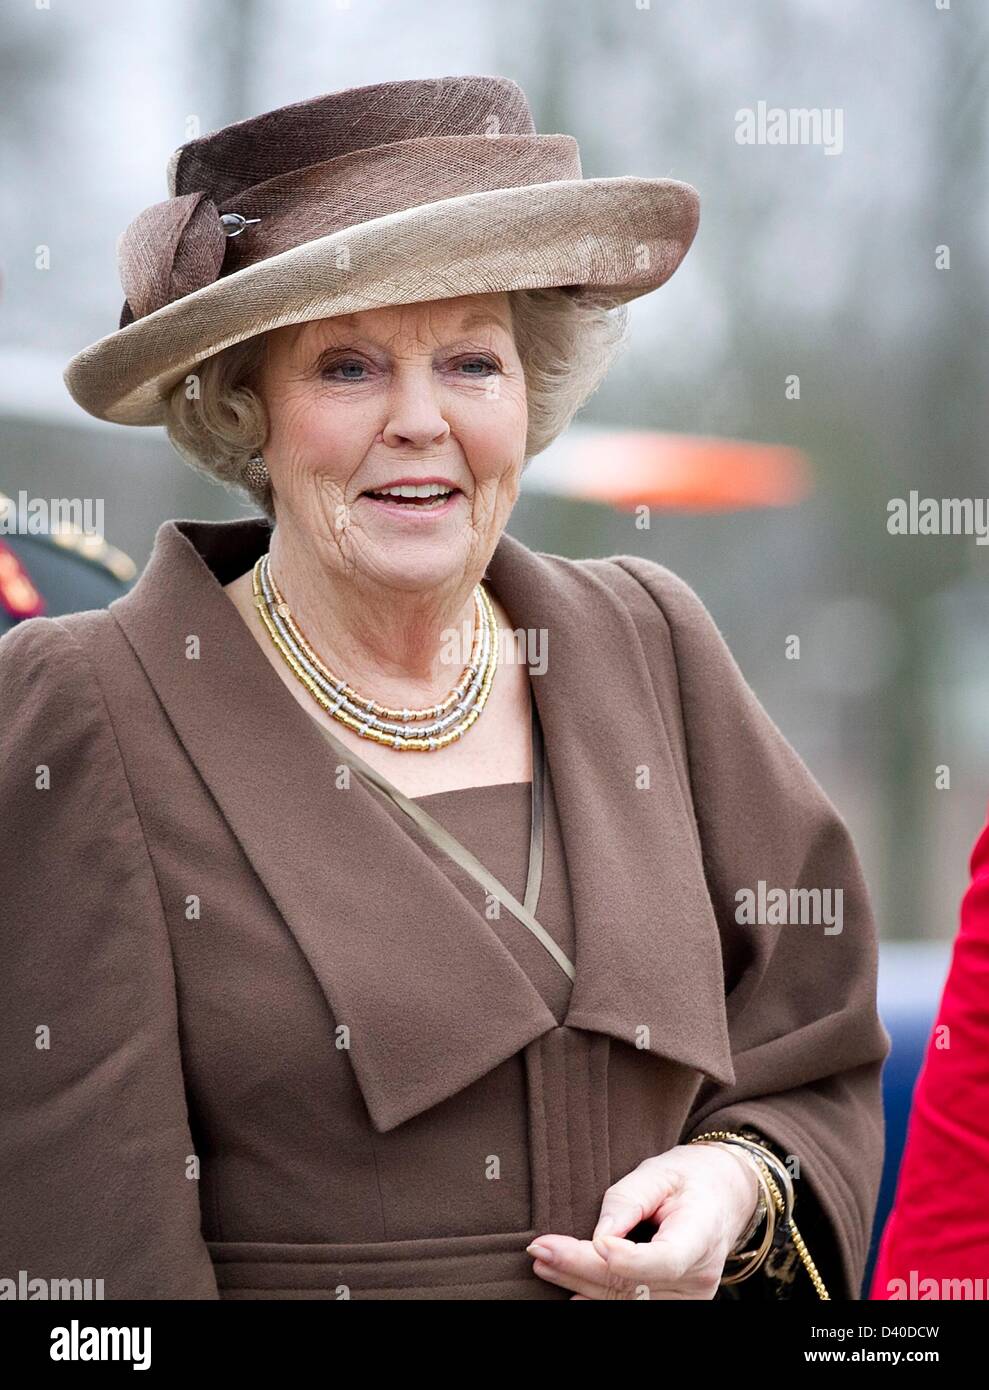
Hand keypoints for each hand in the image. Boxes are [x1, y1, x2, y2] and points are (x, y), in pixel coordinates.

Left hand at [525, 1141, 761, 1299]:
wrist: (723, 1196)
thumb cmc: (690, 1178)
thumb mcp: (661, 1171)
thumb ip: (628, 1200)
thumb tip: (598, 1236)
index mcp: (702, 1234)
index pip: (666, 1259)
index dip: (630, 1259)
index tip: (596, 1242)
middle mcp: (699, 1275)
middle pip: (634, 1283)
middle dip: (581, 1267)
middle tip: (541, 1249)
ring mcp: (689, 1295)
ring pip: (627, 1299)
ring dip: (580, 1283)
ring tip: (544, 1262)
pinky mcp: (675, 1301)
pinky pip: (633, 1304)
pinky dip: (599, 1297)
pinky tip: (572, 1290)